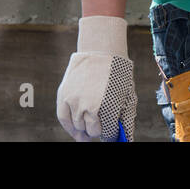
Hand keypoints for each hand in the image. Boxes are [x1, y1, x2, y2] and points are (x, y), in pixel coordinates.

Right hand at [56, 15, 136, 140]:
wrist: (100, 51)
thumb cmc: (116, 73)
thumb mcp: (126, 93)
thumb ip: (125, 116)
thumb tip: (126, 137)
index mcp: (109, 105)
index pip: (107, 131)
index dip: (110, 135)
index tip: (111, 135)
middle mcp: (90, 105)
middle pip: (92, 130)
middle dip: (97, 132)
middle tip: (99, 131)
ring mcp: (75, 101)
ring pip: (78, 126)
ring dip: (83, 131)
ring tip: (87, 134)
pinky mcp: (64, 96)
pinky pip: (63, 119)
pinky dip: (69, 128)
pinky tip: (76, 132)